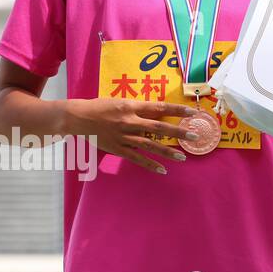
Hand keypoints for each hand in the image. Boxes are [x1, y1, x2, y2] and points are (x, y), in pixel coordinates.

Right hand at [60, 98, 202, 174]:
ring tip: (182, 157)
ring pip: (150, 145)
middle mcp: (129, 121)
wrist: (77, 118)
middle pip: (158, 128)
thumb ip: (136, 108)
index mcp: (130, 106)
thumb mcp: (118, 102)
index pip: (158, 107)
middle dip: (178, 132)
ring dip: (167, 152)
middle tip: (194, 136)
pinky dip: (150, 164)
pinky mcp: (117, 148)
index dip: (176, 110)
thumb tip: (156, 113)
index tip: (192, 113)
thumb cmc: (98, 106)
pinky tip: (163, 169)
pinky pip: (137, 158)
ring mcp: (123, 136)